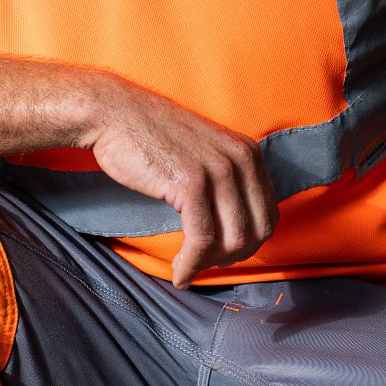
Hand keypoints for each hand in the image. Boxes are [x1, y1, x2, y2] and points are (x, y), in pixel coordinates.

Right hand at [82, 79, 276, 285]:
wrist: (115, 113)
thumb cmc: (152, 138)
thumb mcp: (205, 152)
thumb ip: (226, 179)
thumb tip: (234, 226)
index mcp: (248, 153)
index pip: (269, 215)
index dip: (249, 243)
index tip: (223, 253)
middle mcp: (240, 160)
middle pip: (257, 231)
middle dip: (232, 257)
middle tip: (205, 264)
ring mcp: (217, 171)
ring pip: (233, 239)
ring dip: (211, 264)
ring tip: (188, 267)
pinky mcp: (190, 184)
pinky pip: (201, 239)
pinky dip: (192, 264)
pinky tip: (179, 272)